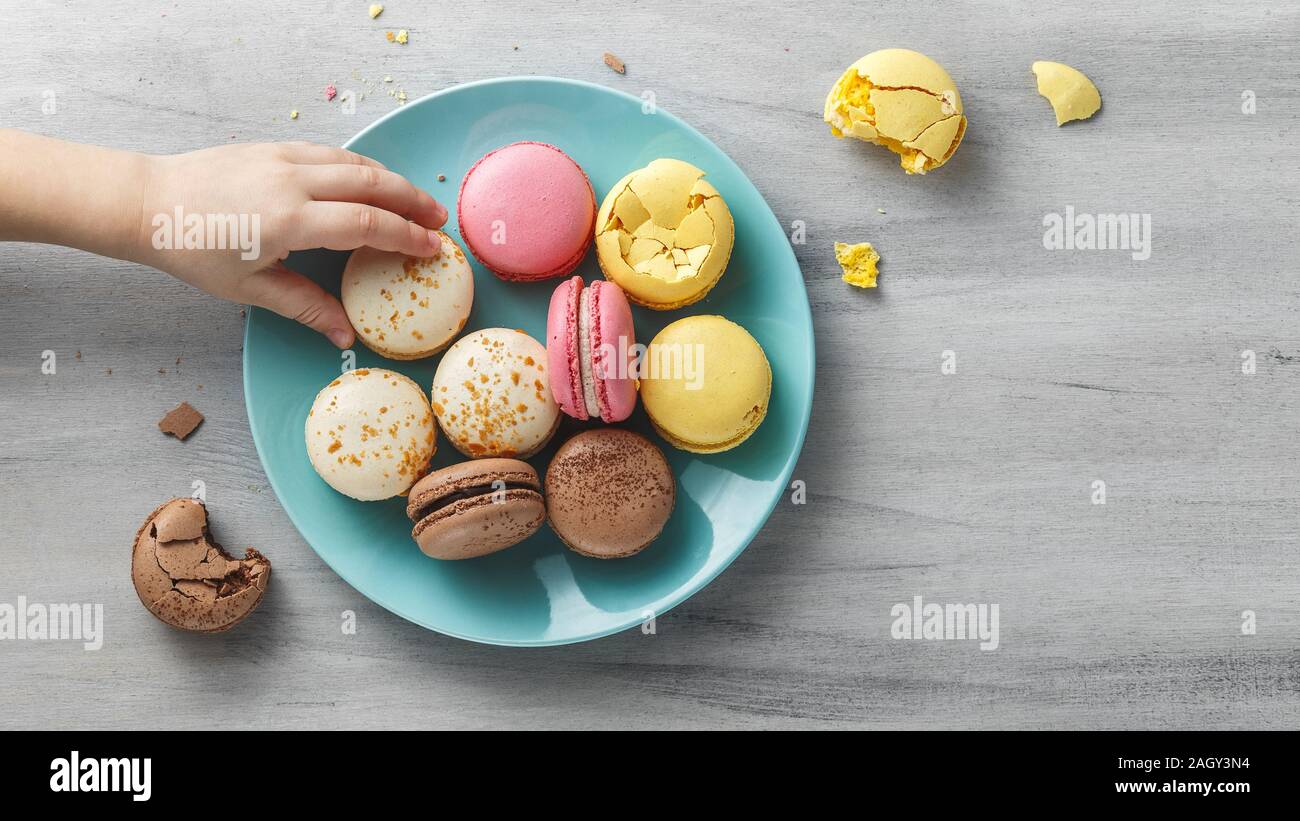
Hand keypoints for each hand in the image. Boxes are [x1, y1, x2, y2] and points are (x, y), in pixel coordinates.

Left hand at [136, 141, 447, 347]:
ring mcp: (283, 159)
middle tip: (439, 220)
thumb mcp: (251, 288)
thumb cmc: (194, 250)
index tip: (431, 249)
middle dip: (412, 201)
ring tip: (414, 199)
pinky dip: (360, 166)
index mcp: (290, 220)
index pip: (367, 223)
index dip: (406, 237)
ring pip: (355, 163)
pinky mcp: (273, 148)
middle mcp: (293, 182)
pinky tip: (370, 180)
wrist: (148, 203)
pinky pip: (330, 154)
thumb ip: (306, 306)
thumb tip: (346, 336)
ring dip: (392, 180)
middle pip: (373, 184)